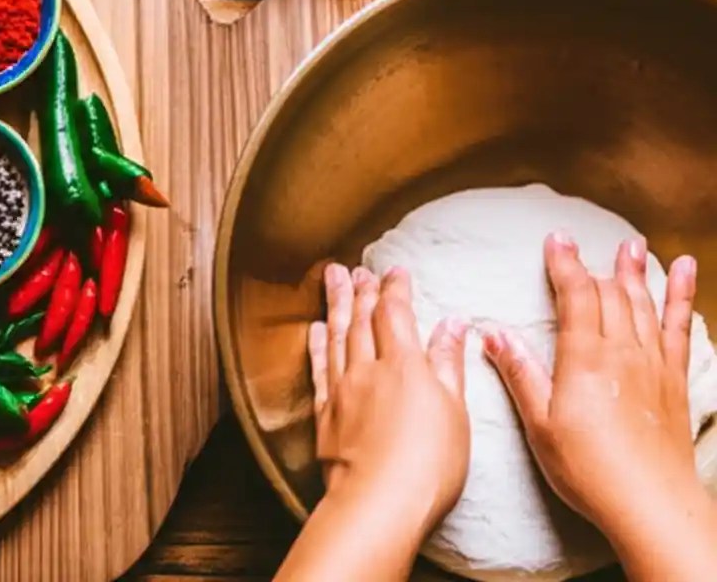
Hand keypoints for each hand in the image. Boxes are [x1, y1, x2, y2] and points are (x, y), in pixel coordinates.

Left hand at [277, 264, 467, 580]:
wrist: (379, 503)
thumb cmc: (429, 463)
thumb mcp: (455, 410)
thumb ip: (449, 363)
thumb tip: (453, 324)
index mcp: (405, 365)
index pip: (396, 314)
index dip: (395, 289)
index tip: (395, 270)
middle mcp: (368, 370)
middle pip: (361, 320)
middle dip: (360, 290)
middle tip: (355, 267)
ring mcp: (343, 391)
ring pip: (336, 337)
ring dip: (336, 305)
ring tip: (332, 279)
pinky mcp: (325, 414)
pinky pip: (319, 368)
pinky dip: (317, 344)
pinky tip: (316, 330)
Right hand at [483, 233, 716, 579]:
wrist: (650, 502)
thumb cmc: (588, 469)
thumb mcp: (540, 423)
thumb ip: (520, 373)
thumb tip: (493, 334)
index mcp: (584, 359)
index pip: (575, 295)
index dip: (564, 264)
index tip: (555, 239)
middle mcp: (622, 352)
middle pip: (610, 294)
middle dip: (594, 265)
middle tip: (583, 240)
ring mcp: (653, 363)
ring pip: (644, 304)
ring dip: (636, 271)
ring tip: (632, 244)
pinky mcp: (674, 380)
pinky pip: (679, 327)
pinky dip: (682, 297)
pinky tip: (684, 274)